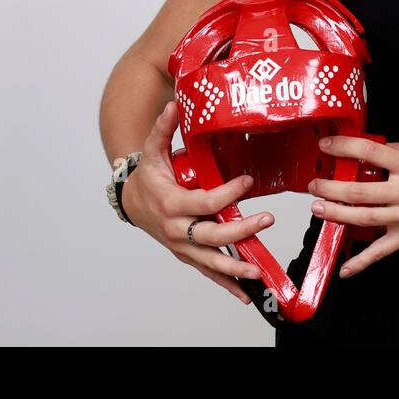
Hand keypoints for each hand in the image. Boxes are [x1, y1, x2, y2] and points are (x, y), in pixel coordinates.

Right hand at [122, 100, 275, 304]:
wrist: (130, 202)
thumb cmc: (147, 177)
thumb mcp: (152, 151)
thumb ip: (163, 129)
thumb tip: (174, 105)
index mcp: (171, 204)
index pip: (205, 202)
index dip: (228, 193)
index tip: (248, 181)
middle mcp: (177, 230)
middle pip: (213, 235)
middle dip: (242, 230)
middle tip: (267, 219)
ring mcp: (182, 247)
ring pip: (211, 261)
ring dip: (236, 267)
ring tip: (258, 269)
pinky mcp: (187, 255)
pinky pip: (208, 272)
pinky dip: (227, 283)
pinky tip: (247, 293)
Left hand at [307, 135, 398, 278]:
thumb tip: (378, 149)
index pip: (369, 152)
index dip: (343, 147)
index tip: (327, 146)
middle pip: (357, 190)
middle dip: (329, 187)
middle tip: (315, 185)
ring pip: (361, 217)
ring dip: (335, 214)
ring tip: (319, 209)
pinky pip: (380, 252)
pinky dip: (361, 262)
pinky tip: (345, 268)